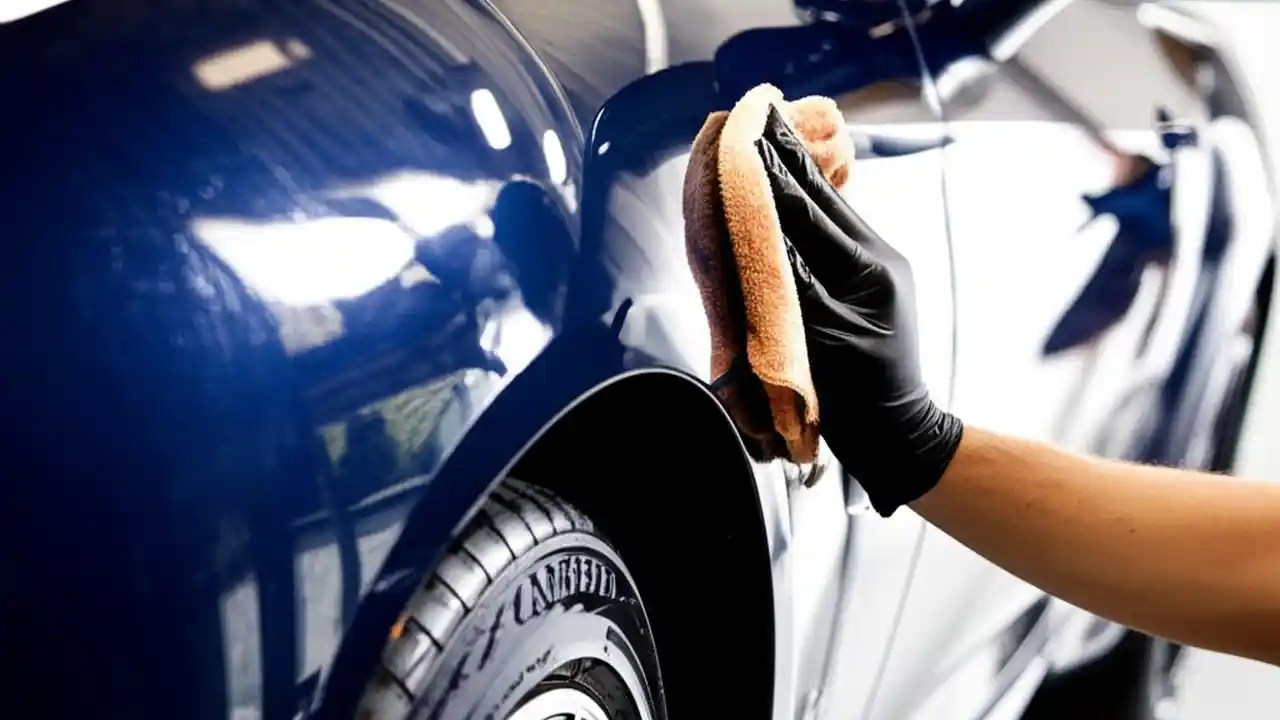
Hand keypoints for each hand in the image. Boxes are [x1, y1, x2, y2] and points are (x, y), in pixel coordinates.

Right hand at [757, 107, 962, 515]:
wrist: (898, 438)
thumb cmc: (861, 400)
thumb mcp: (824, 341)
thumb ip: (794, 287)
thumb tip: (764, 240)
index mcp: (870, 269)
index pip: (812, 212)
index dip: (777, 177)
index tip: (749, 141)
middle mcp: (879, 259)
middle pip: (824, 201)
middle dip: (788, 165)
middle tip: (759, 122)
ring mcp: (877, 271)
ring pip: (828, 217)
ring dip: (795, 185)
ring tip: (768, 146)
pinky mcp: (868, 286)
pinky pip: (829, 242)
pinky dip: (802, 219)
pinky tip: (784, 199)